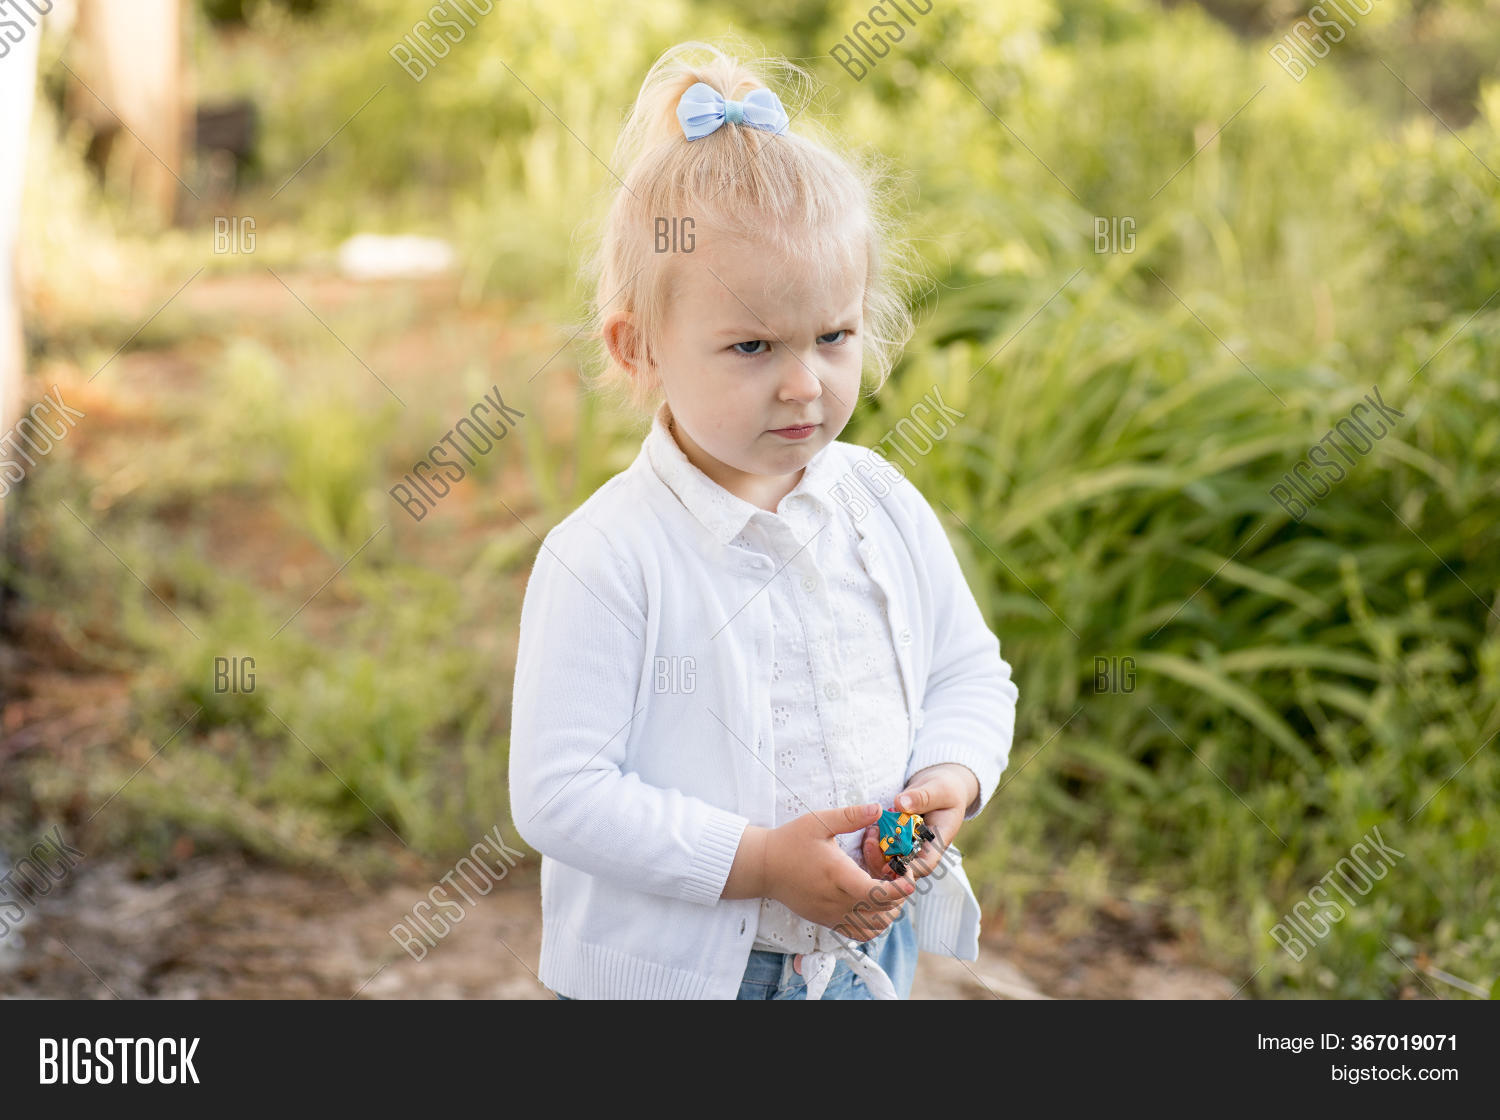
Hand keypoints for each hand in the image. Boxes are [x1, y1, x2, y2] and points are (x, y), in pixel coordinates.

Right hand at [728, 804, 913, 940]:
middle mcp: (837, 900)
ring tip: (885, 890)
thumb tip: (878, 809)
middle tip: (895, 876)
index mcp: (838, 875)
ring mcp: (831, 914)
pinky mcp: (827, 921)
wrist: (763, 866)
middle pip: (882, 913)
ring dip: (887, 912)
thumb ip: (851, 816)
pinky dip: (873, 924)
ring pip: (874, 928)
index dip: (899, 890)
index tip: (909, 878)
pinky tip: (871, 903)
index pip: (877, 894)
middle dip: (898, 897)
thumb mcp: (819, 821)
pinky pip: (858, 933)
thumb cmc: (790, 841)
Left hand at [861, 764, 978, 882]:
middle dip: (884, 860)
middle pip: (903, 868)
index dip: (909, 870)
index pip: (925, 865)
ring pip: (889, 861)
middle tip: (871, 841)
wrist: (938, 788)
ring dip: (876, 851)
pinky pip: (882, 847)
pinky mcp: (896, 839)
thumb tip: (900, 804)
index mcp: (938, 843)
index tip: (892, 863)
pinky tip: (869, 828)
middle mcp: (922, 850)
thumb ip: (922, 797)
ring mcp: (908, 846)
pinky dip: (874, 840)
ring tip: (870, 832)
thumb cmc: (946, 790)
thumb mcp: (939, 790)